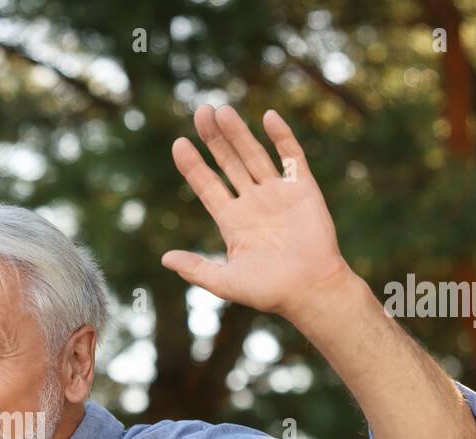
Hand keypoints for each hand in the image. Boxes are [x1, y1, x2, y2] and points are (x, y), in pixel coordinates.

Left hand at [161, 106, 352, 323]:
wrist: (311, 291)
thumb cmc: (269, 291)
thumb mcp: (225, 282)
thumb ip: (196, 269)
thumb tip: (165, 258)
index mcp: (233, 221)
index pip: (207, 186)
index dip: (193, 166)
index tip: (178, 144)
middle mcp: (253, 203)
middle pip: (229, 163)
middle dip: (214, 139)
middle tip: (200, 112)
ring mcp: (278, 194)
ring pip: (254, 156)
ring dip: (239, 133)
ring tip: (221, 110)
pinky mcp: (303, 189)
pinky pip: (291, 157)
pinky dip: (282, 136)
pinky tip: (267, 117)